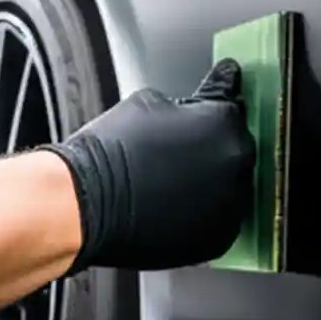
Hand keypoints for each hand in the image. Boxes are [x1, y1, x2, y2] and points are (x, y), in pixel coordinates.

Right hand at [43, 59, 254, 271]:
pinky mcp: (218, 237)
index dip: (223, 90)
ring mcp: (230, 205)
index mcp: (223, 122)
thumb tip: (199, 105)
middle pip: (236, 144)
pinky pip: (221, 216)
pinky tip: (177, 201)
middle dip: (216, 140)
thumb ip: (189, 102)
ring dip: (215, 177)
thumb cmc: (110, 152)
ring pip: (232, 183)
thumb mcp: (150, 102)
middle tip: (185, 144)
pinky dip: (206, 209)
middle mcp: (236, 164)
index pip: (232, 99)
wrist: (85, 204)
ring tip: (175, 178)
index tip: (226, 82)